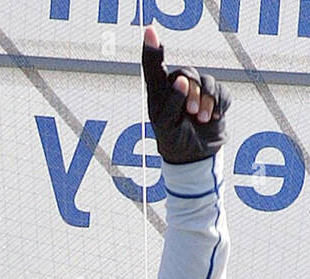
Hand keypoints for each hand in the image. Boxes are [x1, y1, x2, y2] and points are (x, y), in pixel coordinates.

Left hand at [141, 26, 229, 164]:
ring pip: (206, 81)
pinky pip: (222, 92)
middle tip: (191, 113)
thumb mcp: (164, 124)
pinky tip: (212, 118)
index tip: (149, 31)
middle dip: (191, 92)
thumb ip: (170, 101)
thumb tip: (181, 81)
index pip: (154, 66)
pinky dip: (218, 106)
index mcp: (159, 91)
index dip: (152, 48)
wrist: (195, 154)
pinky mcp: (216, 96)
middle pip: (186, 73)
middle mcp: (178, 85)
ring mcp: (198, 90)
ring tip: (201, 119)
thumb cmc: (172, 138)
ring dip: (205, 101)